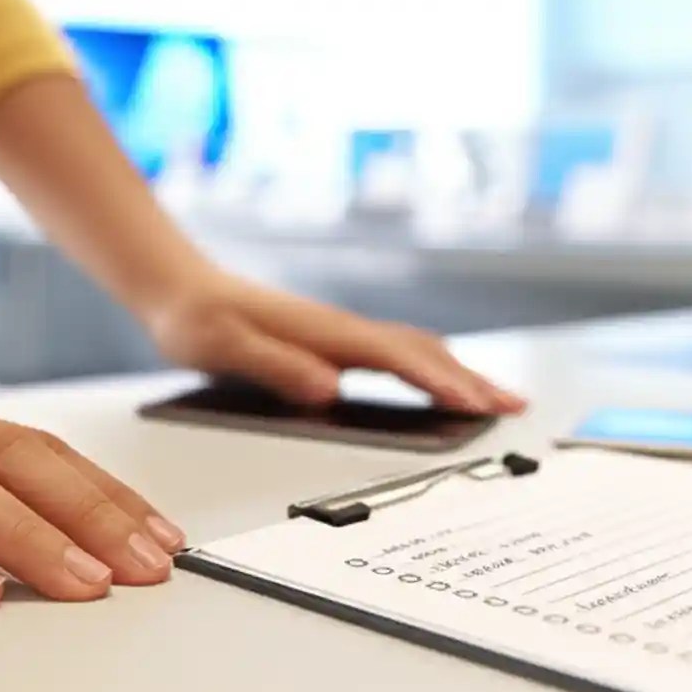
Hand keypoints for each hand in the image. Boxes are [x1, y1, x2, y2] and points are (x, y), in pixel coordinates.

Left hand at [146, 272, 526, 413]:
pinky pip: (396, 353)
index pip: (395, 358)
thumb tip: (329, 390)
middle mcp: (340, 329)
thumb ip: (274, 366)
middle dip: (471, 379)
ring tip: (495, 398)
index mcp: (322, 333)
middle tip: (514, 404)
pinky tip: (438, 380)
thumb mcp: (223, 345)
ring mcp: (339, 332)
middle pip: (421, 352)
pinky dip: (431, 367)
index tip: (475, 405)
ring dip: (459, 372)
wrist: (177, 285)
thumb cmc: (194, 317)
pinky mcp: (331, 340)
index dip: (438, 382)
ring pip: (414, 349)